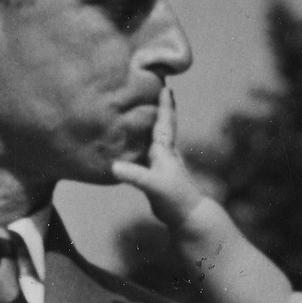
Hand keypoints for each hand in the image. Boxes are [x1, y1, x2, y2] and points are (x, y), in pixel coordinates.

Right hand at [108, 85, 213, 232]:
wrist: (187, 217)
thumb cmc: (173, 198)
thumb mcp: (152, 185)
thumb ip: (134, 175)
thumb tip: (113, 167)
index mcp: (164, 150)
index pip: (164, 122)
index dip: (164, 104)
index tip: (166, 85)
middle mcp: (164, 154)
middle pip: (162, 126)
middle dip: (160, 109)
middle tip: (157, 90)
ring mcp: (161, 165)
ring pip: (155, 140)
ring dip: (150, 126)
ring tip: (141, 114)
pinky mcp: (156, 176)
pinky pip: (147, 155)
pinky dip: (141, 147)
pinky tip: (133, 147)